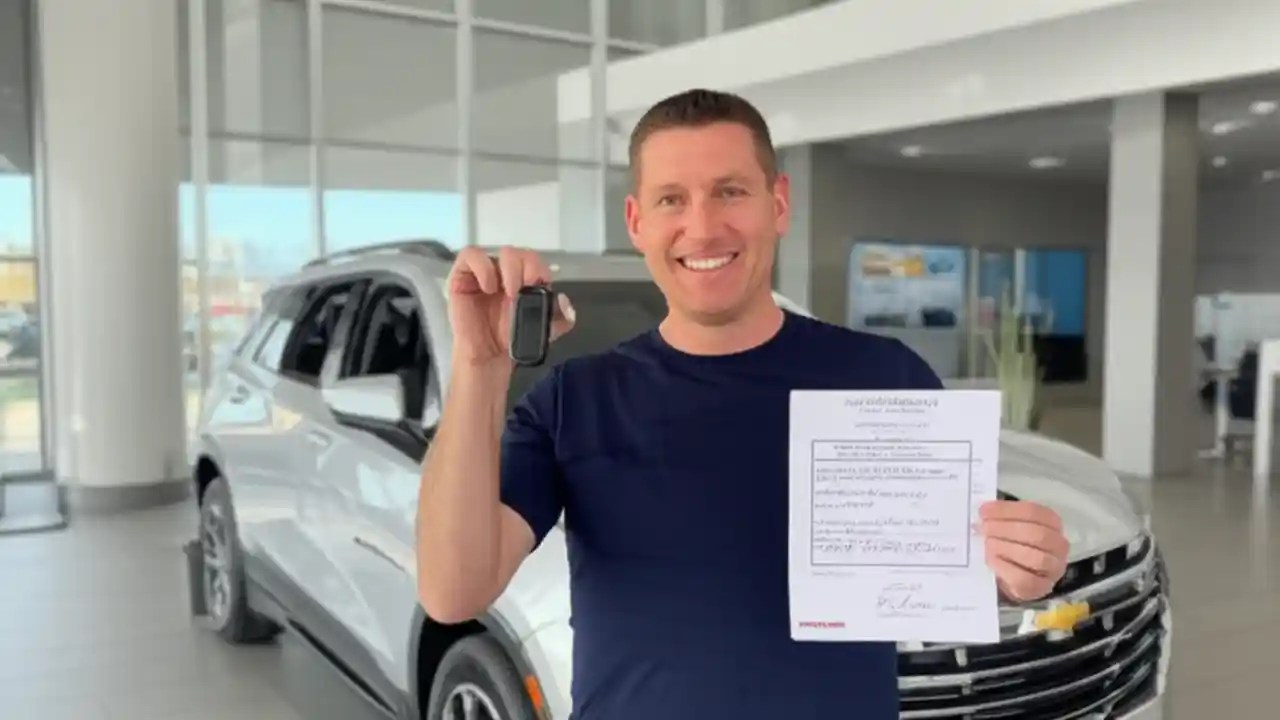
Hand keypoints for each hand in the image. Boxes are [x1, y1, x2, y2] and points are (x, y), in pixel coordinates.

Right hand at [446, 246, 574, 365]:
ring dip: (509, 267)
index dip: (539, 268)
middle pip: (519, 253)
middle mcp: (505, 272)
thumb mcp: (546, 330)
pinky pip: (470, 255)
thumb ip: (562, 318)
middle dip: (526, 268)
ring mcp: (484, 272)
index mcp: (525, 279)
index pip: (535, 260)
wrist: (487, 358)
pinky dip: (482, 266)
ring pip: (497, 251)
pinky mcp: (462, 276)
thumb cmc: (510, 339)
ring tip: (509, 291)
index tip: (539, 285)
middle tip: (523, 290)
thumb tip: (563, 299)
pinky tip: (488, 287)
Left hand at [979, 500, 1069, 601]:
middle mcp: (1057, 545)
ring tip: (988, 544)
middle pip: (1038, 534)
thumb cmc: (1009, 544)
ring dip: (1007, 549)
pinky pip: (1026, 580)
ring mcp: (1053, 569)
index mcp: (1051, 522)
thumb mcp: (1006, 526)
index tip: (985, 512)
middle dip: (1007, 530)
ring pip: (1037, 558)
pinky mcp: (1041, 588)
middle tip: (985, 528)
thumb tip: (983, 512)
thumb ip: (998, 517)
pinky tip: (992, 560)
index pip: (1034, 512)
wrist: (1009, 574)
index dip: (1007, 511)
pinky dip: (1006, 569)